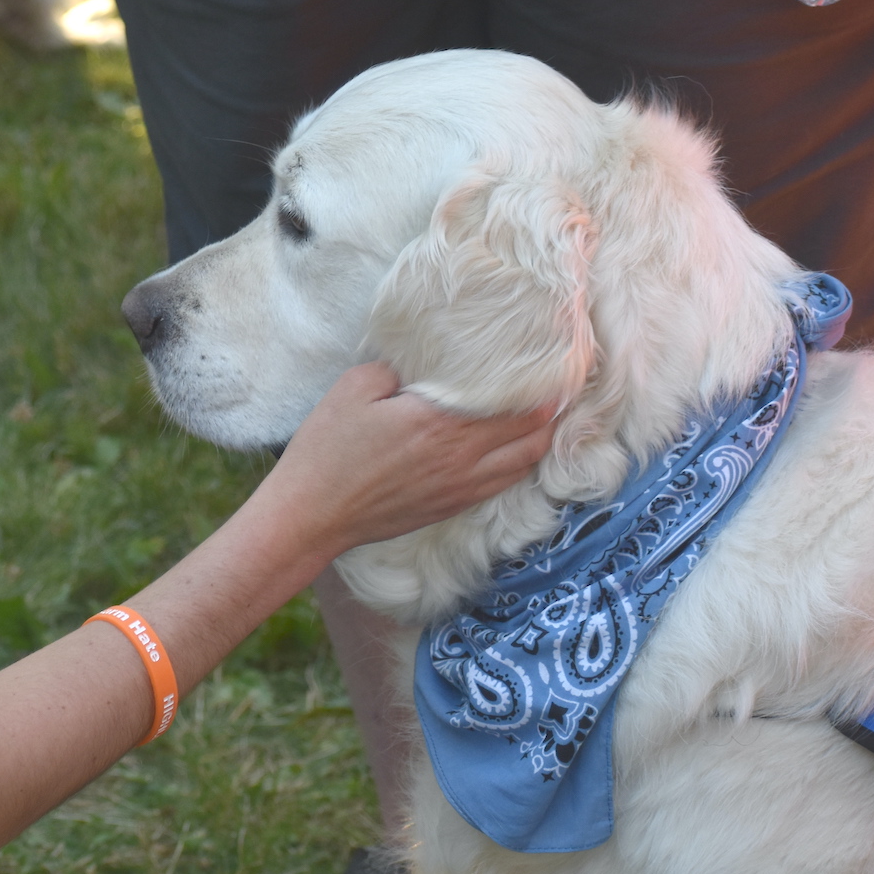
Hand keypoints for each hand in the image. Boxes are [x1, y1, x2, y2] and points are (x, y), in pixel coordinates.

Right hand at [261, 363, 555, 554]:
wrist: (313, 513)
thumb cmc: (327, 449)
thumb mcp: (354, 388)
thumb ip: (396, 367)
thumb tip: (421, 363)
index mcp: (439, 422)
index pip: (513, 399)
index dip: (541, 380)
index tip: (552, 360)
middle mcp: (461, 457)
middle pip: (532, 430)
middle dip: (552, 405)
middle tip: (560, 381)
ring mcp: (461, 486)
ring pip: (525, 460)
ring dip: (542, 435)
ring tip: (546, 414)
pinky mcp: (452, 506)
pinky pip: (504, 482)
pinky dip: (521, 462)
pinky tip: (517, 448)